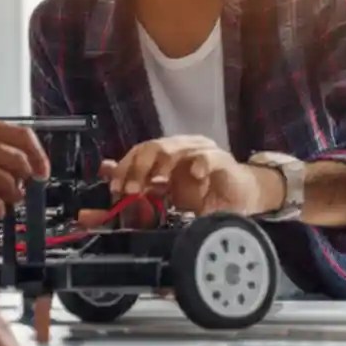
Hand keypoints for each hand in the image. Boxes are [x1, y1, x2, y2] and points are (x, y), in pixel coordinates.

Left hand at [99, 136, 281, 216]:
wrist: (240, 198)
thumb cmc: (203, 195)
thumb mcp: (167, 196)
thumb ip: (136, 187)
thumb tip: (105, 172)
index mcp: (164, 155)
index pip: (137, 153)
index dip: (123, 168)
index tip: (115, 189)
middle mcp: (179, 148)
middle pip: (151, 148)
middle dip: (137, 169)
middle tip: (130, 191)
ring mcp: (199, 151)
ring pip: (174, 148)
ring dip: (161, 166)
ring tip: (155, 184)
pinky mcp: (222, 160)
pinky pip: (209, 156)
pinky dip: (200, 163)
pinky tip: (195, 174)